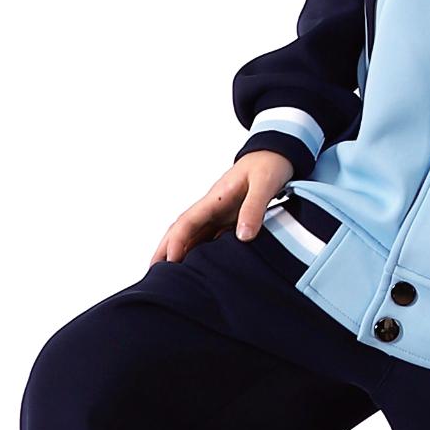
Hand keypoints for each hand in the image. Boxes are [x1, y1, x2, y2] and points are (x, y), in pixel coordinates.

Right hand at [149, 151, 291, 264]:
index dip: (177, 241)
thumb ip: (254, 208)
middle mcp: (212, 208)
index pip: (188, 221)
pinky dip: (200, 251)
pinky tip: (198, 266)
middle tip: (154, 274)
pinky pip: (210, 237)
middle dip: (165, 250)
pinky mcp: (229, 218)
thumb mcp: (264, 184)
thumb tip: (243, 236)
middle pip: (181, 230)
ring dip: (180, 252)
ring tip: (170, 276)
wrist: (275, 154)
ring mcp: (219, 213)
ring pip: (193, 235)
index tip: (171, 261)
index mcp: (215, 198)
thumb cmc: (269, 165)